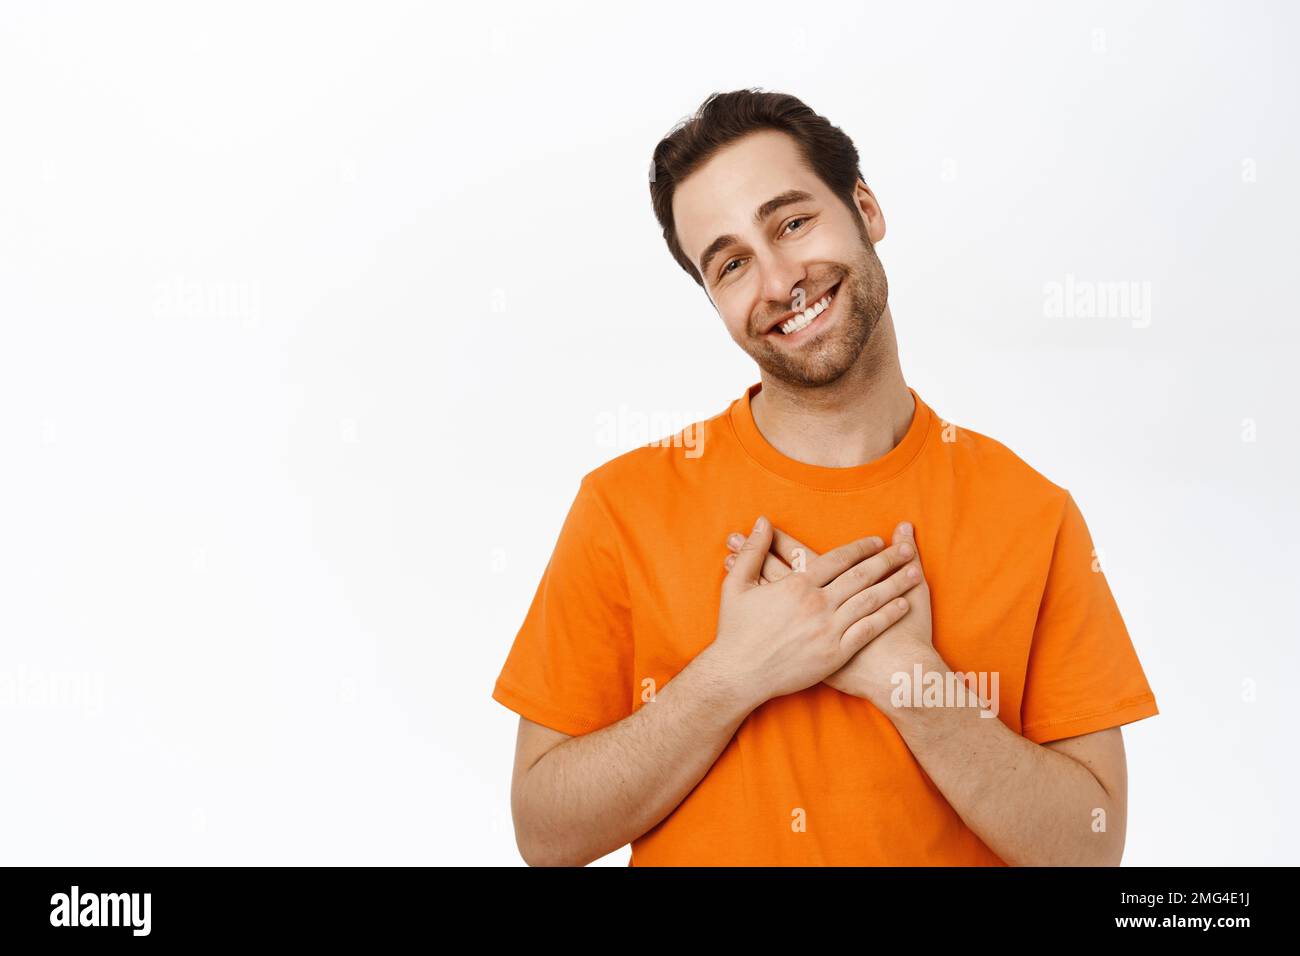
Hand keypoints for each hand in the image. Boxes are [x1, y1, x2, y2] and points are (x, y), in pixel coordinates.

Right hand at [707, 515, 915, 707]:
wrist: (739, 675)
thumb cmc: (735, 630)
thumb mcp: (737, 585)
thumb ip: (754, 551)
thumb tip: (763, 521)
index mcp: (796, 585)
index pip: (837, 558)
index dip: (861, 547)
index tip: (878, 540)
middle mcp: (817, 604)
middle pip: (861, 575)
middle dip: (887, 560)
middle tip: (907, 550)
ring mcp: (828, 629)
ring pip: (870, 600)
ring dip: (895, 584)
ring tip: (916, 573)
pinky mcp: (834, 654)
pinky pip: (868, 630)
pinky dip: (887, 616)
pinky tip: (903, 605)